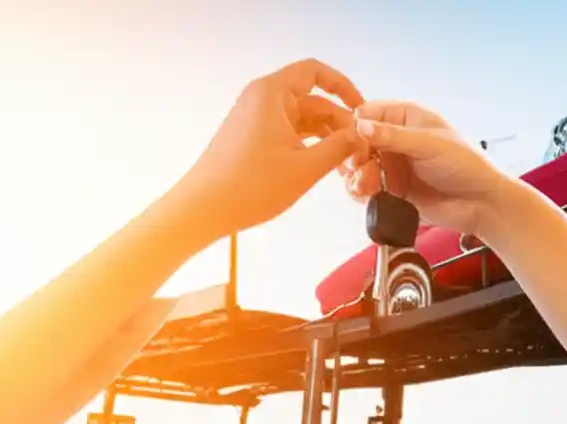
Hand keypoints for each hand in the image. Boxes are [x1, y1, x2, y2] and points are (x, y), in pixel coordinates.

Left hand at [170, 59, 367, 242]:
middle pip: (312, 100)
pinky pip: (288, 133)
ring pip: (302, 120)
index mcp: (273, 93)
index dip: (343, 87)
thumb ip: (339, 147)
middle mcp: (263, 99)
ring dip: (327, 138)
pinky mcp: (252, 137)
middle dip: (340, 124)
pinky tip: (326, 168)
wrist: (203, 208)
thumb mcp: (305, 167)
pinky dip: (309, 146)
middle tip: (361, 153)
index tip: (363, 111)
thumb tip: (363, 135)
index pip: (315, 72)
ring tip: (348, 166)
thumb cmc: (252, 186)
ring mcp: (256, 118)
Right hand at [343, 101, 516, 237]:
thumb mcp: (429, 144)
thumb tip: (360, 126)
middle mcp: (395, 140)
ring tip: (363, 186)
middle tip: (359, 168)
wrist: (482, 204)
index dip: (356, 126)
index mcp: (406, 117)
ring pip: (359, 167)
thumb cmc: (465, 165)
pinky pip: (366, 190)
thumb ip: (394, 137)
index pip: (368, 113)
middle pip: (358, 142)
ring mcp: (393, 166)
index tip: (353, 142)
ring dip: (356, 177)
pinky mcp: (392, 191)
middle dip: (354, 156)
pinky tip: (367, 196)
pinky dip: (362, 193)